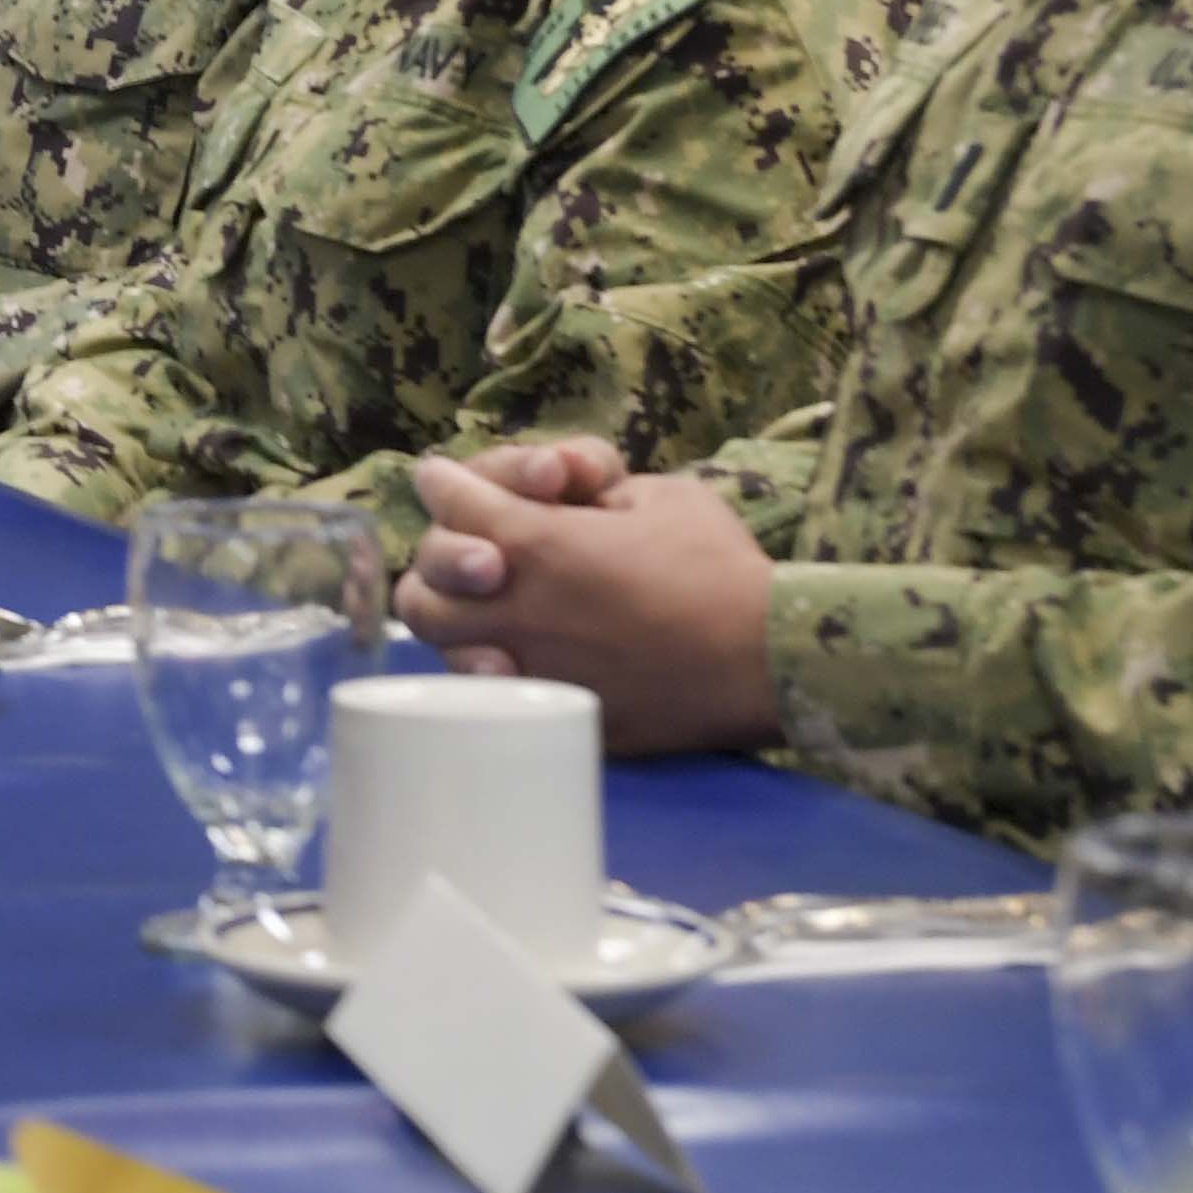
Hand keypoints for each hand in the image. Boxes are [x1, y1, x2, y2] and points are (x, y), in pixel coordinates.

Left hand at [398, 448, 782, 751]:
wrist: (768, 661)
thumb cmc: (720, 567)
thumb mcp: (661, 496)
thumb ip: (595, 488)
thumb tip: (562, 492)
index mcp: (534, 540)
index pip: (451, 499)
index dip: (444, 483)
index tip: (442, 480)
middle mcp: (513, 605)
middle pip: (423, 581)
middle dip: (439, 556)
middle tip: (475, 552)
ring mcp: (526, 665)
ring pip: (441, 644)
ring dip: (452, 616)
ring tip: (484, 607)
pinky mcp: (550, 712)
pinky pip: (487, 694)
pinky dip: (487, 671)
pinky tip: (509, 659)